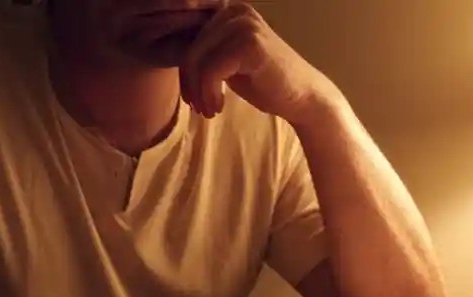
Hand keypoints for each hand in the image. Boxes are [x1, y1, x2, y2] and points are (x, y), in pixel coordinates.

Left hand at [179, 1, 337, 126]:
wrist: (303, 98)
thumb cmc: (265, 83)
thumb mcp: (227, 62)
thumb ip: (205, 53)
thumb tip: (170, 54)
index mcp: (228, 11)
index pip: (188, 37)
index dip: (184, 70)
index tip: (192, 97)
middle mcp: (236, 11)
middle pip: (189, 48)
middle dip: (189, 83)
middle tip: (199, 109)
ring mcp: (244, 25)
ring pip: (196, 60)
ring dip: (198, 92)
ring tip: (209, 110)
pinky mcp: (250, 44)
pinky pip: (209, 71)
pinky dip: (208, 94)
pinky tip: (219, 108)